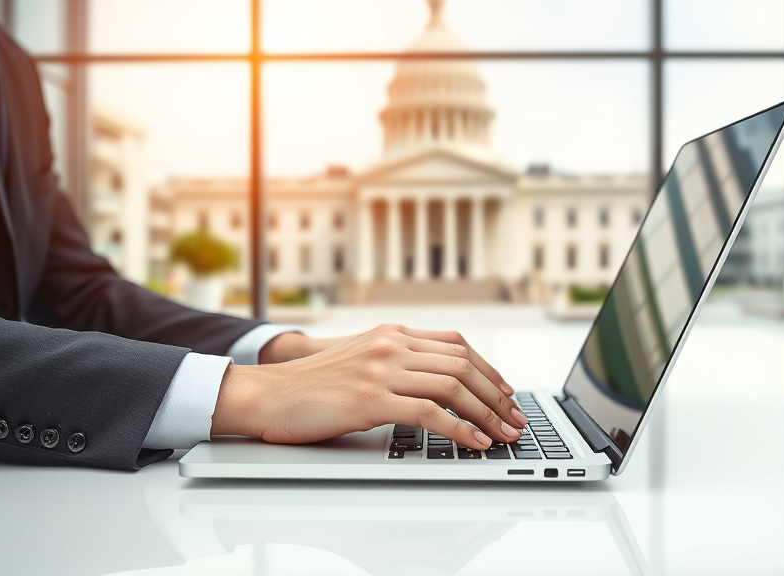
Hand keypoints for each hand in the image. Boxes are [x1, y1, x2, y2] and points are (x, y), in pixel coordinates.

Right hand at [212, 324, 526, 449]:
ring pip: (452, 385)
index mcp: (391, 334)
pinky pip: (429, 412)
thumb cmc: (311, 385)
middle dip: (496, 394)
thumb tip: (436, 383)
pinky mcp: (370, 398)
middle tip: (515, 417)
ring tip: (503, 433)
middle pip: (462, 363)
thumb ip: (395, 362)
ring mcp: (381, 370)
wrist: (268, 392)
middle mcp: (391, 345)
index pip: (456, 344)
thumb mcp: (359, 360)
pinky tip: (474, 441)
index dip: (487, 368)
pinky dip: (459, 428)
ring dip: (486, 412)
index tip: (505, 391)